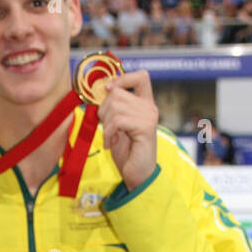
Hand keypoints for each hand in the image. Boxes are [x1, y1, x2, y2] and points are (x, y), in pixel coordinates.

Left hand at [97, 69, 158, 192]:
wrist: (137, 175)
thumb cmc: (127, 152)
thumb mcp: (117, 125)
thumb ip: (113, 107)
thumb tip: (101, 89)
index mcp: (145, 104)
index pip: (141, 76)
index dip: (122, 78)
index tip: (109, 90)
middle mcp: (150, 107)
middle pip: (118, 93)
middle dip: (104, 110)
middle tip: (106, 127)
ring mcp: (149, 117)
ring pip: (115, 106)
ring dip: (106, 124)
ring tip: (109, 137)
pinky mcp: (145, 128)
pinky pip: (118, 121)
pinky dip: (108, 133)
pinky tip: (111, 143)